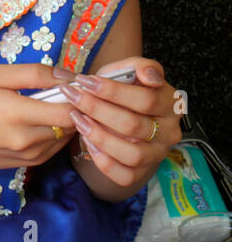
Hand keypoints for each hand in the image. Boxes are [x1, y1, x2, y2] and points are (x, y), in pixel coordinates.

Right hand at [0, 64, 78, 169]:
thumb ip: (32, 73)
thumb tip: (68, 76)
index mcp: (17, 113)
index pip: (70, 110)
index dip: (79, 96)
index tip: (75, 84)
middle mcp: (28, 139)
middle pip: (72, 124)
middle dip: (75, 107)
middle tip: (66, 93)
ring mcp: (31, 154)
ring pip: (66, 135)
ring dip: (66, 120)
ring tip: (52, 105)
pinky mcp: (30, 163)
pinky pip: (56, 146)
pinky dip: (56, 132)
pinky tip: (42, 120)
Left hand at [63, 58, 181, 189]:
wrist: (119, 114)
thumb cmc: (122, 90)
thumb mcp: (126, 72)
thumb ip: (138, 66)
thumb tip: (149, 75)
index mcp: (170, 104)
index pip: (146, 99)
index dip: (112, 91)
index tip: (84, 81)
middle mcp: (169, 131)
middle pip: (133, 125)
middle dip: (96, 109)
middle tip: (72, 96)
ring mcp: (157, 154)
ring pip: (131, 154)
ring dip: (98, 136)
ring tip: (76, 118)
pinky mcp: (142, 172)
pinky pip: (124, 175)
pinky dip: (103, 161)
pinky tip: (87, 141)